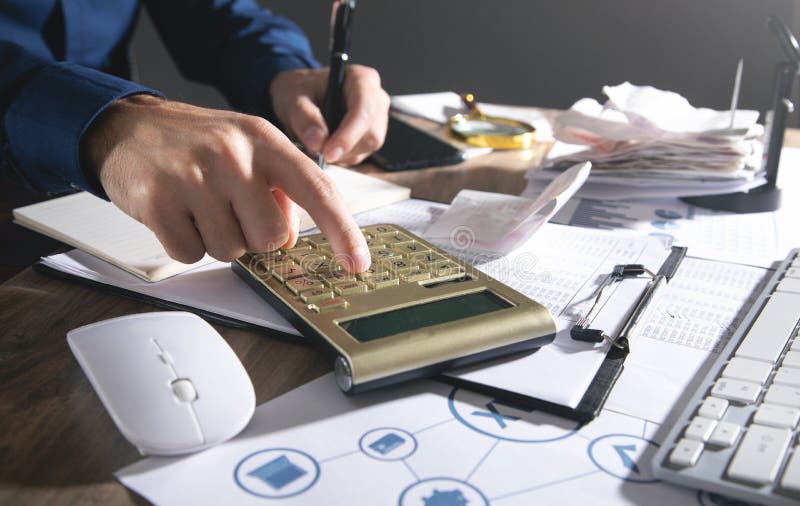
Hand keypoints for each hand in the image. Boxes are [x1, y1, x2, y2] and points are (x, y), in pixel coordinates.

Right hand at [82, 95, 370, 270]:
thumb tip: (292, 235)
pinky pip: (190, 255)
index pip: (317, 190)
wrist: (129, 127)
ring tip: (200, 206)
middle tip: (231, 210)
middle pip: (272, 237)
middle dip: (254, 236)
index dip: (343, 231)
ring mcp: (193, 176)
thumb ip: (280, 187)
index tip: (358, 262)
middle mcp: (232, 155)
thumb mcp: (248, 147)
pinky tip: (177, 214)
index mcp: (264, 140)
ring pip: (231, 251)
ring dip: (218, 240)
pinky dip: (186, 244)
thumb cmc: (198, 143)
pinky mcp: (157, 201)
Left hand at [269, 64, 389, 164]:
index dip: (348, 134)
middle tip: (316, 151)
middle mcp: (376, 98)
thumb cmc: (300, 89)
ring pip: (367, 147)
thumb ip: (304, 118)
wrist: (302, 95)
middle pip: (371, 133)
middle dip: (343, 147)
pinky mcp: (370, 137)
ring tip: (316, 143)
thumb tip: (318, 142)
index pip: (364, 110)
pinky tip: (325, 145)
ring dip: (340, 153)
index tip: (327, 152)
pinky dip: (340, 156)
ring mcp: (377, 119)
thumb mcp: (294, 98)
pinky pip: (360, 155)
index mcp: (362, 79)